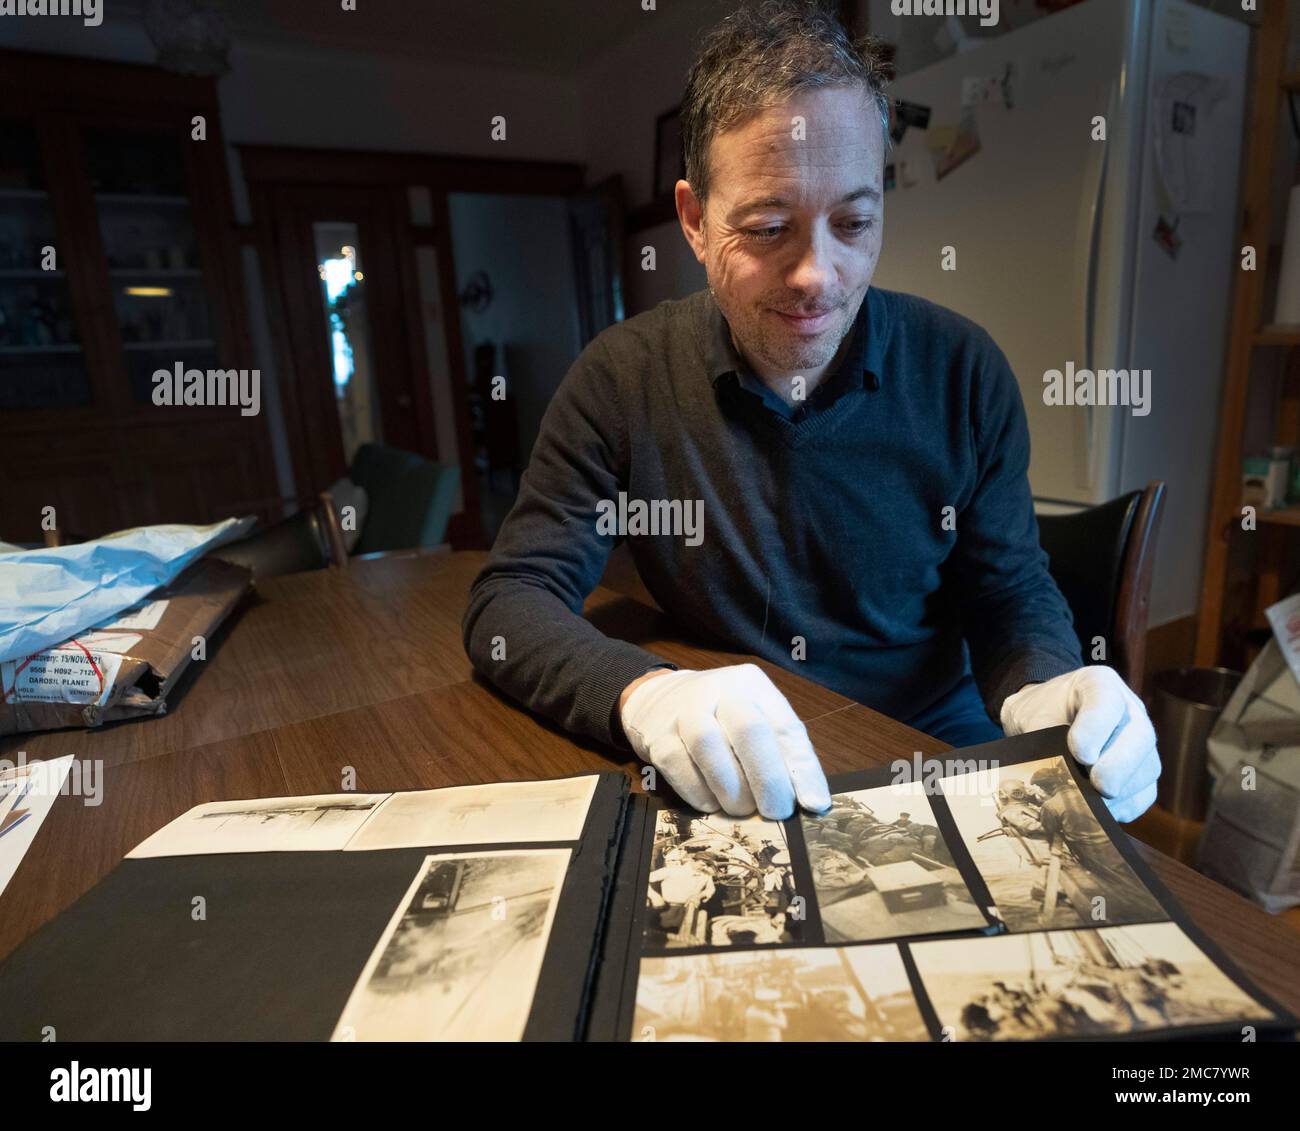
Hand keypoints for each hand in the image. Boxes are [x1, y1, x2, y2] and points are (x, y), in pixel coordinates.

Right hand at [619, 664, 831, 818]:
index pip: (786, 727)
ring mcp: (685, 710)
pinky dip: (700, 793)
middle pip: (749, 731)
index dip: (803, 770)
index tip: (814, 804)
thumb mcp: (755, 718)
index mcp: (754, 685)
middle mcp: (721, 690)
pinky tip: (711, 803)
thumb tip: (808, 802)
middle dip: (767, 780)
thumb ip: (780, 752)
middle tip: (776, 812)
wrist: (659, 698)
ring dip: (731, 788)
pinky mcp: (658, 734)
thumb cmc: (720, 716)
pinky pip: (679, 766)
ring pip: (709, 746)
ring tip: (742, 808)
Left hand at [1000, 666, 1159, 822]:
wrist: (1041, 717)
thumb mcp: (1030, 714)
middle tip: (1099, 787)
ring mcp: (1139, 741)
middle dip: (1119, 766)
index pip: (1106, 701)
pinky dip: (1126, 807)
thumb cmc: (1038, 712)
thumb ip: (1041, 736)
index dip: (1097, 728)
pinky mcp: (1140, 770)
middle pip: (1140, 736)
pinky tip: (1104, 813)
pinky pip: (1145, 793)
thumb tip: (1055, 775)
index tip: (1080, 753)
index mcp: (1099, 684)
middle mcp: (1128, 710)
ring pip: (1148, 768)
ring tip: (1095, 804)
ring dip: (1123, 792)